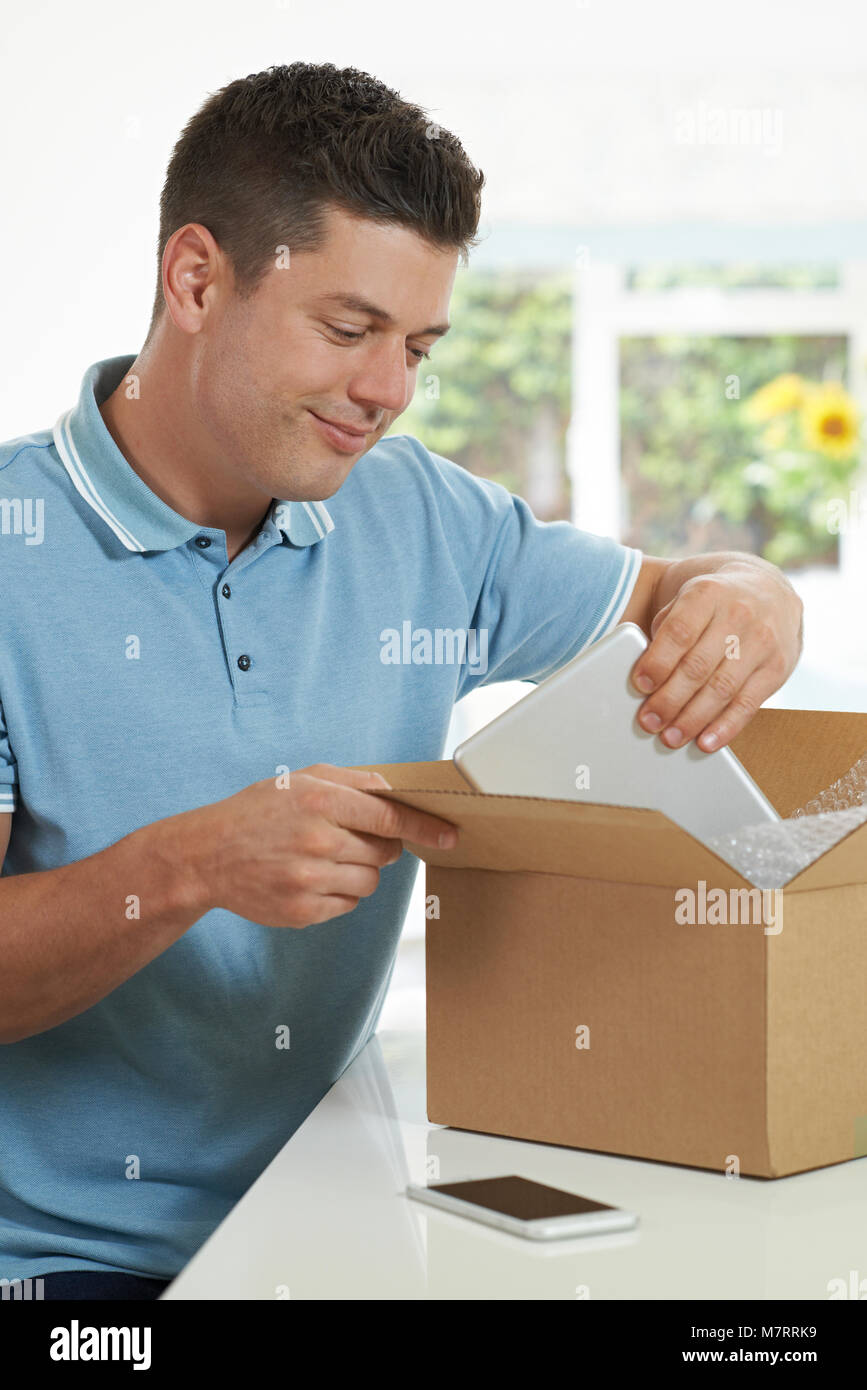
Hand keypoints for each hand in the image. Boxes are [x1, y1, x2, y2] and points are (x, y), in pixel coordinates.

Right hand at [185, 763, 458, 927]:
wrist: (206, 855)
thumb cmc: (258, 812)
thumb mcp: (300, 779)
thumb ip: (352, 782)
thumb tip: (396, 793)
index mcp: (321, 800)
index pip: (390, 816)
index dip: (424, 826)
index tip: (449, 835)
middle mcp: (318, 840)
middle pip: (384, 852)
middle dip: (379, 847)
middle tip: (350, 839)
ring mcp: (309, 880)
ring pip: (370, 882)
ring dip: (359, 871)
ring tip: (325, 859)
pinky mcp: (302, 912)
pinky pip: (348, 905)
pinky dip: (339, 893)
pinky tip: (310, 878)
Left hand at [629, 560, 802, 751]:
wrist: (768, 590)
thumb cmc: (715, 602)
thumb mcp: (688, 599)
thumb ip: (666, 629)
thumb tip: (646, 678)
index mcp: (708, 594)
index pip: (679, 632)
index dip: (658, 662)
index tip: (640, 685)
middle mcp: (738, 615)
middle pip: (698, 666)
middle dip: (670, 699)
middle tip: (649, 721)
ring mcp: (762, 642)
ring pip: (723, 688)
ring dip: (693, 719)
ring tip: (671, 737)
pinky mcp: (777, 667)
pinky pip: (749, 703)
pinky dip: (726, 726)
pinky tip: (706, 741)